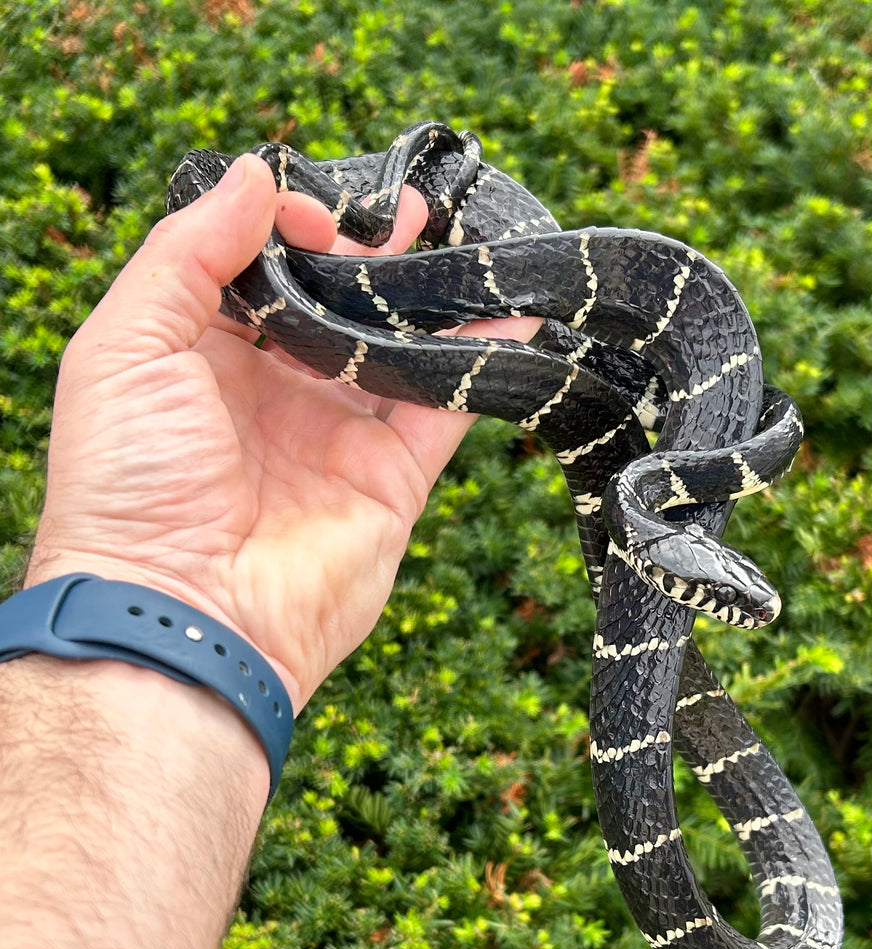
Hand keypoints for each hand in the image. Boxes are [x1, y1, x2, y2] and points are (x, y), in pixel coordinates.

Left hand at [26, 153, 538, 710]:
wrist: (185, 614)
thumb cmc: (131, 484)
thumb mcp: (125, 347)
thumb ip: (186, 255)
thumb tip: (256, 178)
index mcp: (203, 359)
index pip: (259, 270)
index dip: (291, 229)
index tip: (322, 214)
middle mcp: (275, 394)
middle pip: (336, 306)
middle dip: (372, 258)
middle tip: (412, 214)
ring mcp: (339, 436)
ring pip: (398, 350)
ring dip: (432, 301)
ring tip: (466, 248)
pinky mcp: (393, 479)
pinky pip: (446, 408)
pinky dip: (483, 362)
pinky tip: (513, 314)